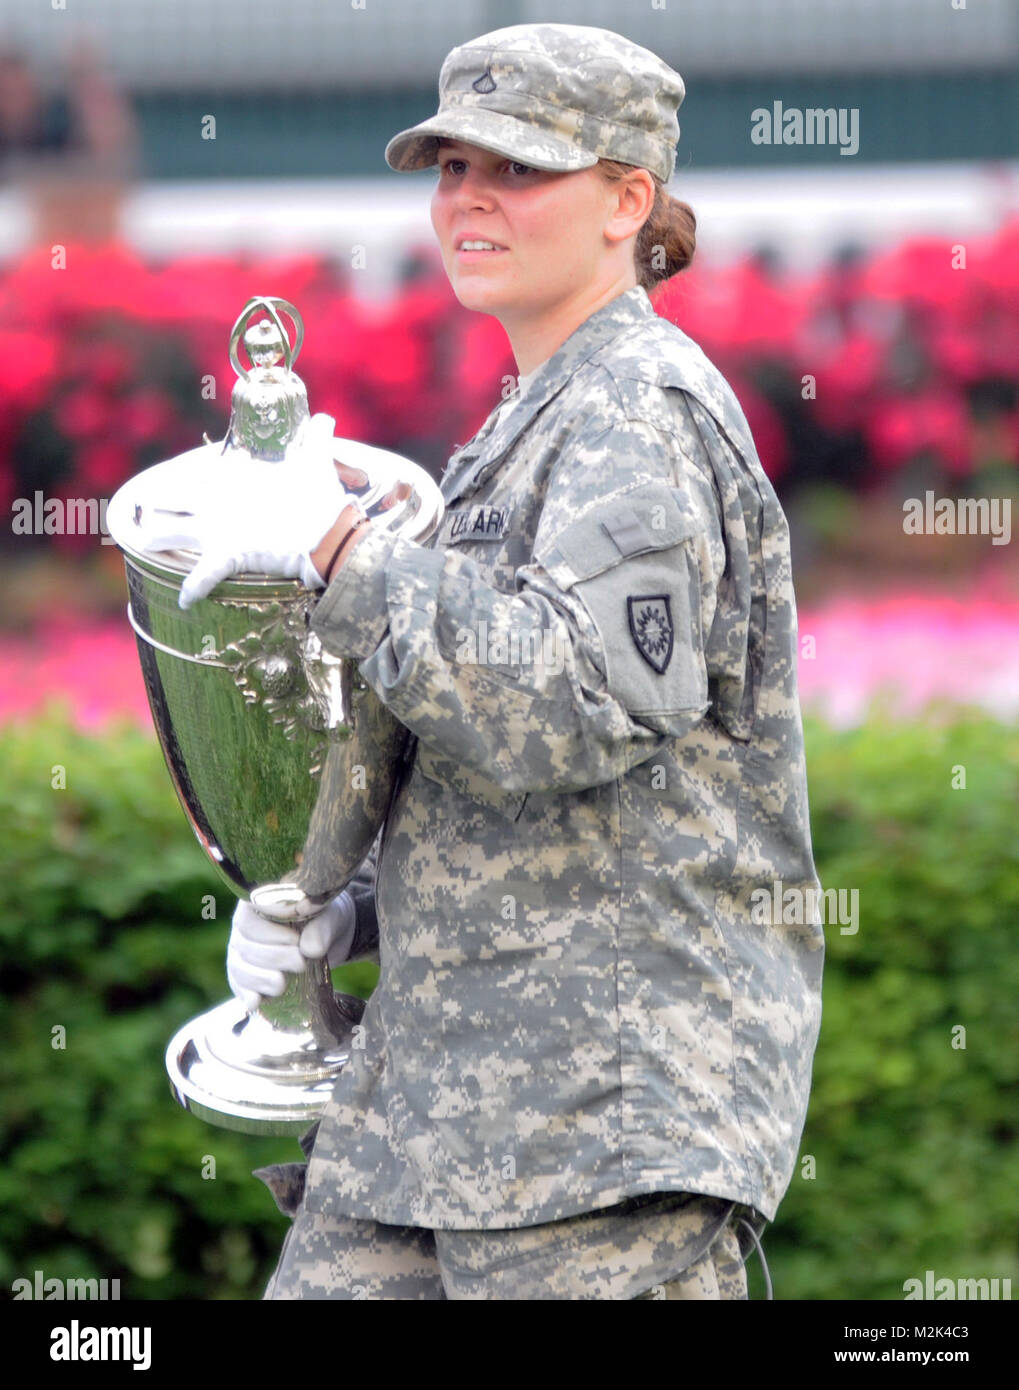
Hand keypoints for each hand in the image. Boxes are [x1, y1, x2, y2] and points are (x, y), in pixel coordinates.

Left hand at [133, 412, 351, 607]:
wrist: (324, 531)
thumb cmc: (318, 494)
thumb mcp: (316, 458)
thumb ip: (316, 437)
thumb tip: (327, 419)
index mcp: (229, 474)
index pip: (189, 471)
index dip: (176, 478)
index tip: (169, 482)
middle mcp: (213, 500)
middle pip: (165, 499)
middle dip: (153, 504)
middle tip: (146, 508)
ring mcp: (215, 529)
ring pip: (165, 533)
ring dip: (154, 540)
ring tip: (145, 544)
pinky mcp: (225, 556)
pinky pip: (199, 578)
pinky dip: (191, 590)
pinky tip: (183, 600)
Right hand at [226, 891, 356, 1013]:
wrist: (330, 937)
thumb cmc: (324, 920)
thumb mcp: (330, 918)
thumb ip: (322, 928)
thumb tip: (310, 949)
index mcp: (258, 903)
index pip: (249, 917)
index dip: (269, 932)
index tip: (295, 939)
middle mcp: (244, 925)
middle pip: (244, 944)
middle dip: (272, 957)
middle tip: (300, 963)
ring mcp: (241, 951)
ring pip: (239, 966)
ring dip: (261, 979)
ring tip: (283, 984)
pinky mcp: (246, 975)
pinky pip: (238, 985)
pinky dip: (246, 993)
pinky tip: (257, 1001)